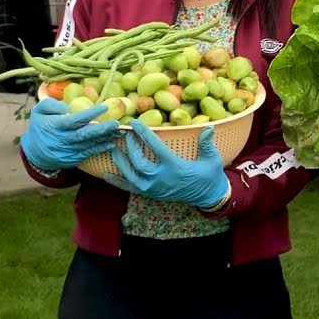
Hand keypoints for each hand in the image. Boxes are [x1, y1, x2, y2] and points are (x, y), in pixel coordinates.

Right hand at [20, 98, 119, 171]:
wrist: (34, 151)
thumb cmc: (40, 126)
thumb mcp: (38, 111)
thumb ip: (50, 104)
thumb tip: (67, 107)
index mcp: (54, 126)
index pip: (74, 120)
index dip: (89, 114)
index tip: (104, 108)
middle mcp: (62, 140)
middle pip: (84, 135)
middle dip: (101, 129)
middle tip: (116, 123)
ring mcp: (67, 151)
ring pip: (88, 145)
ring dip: (104, 139)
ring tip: (118, 131)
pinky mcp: (72, 159)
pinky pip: (88, 154)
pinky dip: (100, 148)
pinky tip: (111, 143)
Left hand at [106, 121, 230, 207]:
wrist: (207, 196)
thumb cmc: (210, 174)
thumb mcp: (212, 159)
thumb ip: (207, 144)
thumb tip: (209, 127)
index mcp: (175, 168)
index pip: (156, 148)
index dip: (144, 134)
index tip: (134, 123)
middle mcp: (162, 179)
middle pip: (139, 161)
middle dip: (130, 146)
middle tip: (125, 133)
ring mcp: (154, 188)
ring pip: (131, 175)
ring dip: (121, 161)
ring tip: (112, 147)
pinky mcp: (151, 194)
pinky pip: (131, 188)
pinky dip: (118, 182)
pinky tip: (107, 174)